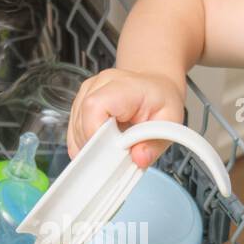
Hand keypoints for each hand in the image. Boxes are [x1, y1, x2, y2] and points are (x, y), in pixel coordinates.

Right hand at [66, 68, 185, 167]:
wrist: (155, 84)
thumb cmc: (161, 101)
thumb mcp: (170, 122)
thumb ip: (155, 143)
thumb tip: (138, 159)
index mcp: (124, 86)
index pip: (94, 107)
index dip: (95, 134)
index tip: (108, 154)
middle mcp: (99, 85)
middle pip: (81, 122)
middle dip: (96, 148)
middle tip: (115, 159)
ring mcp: (86, 93)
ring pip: (74, 129)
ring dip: (90, 147)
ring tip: (112, 149)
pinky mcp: (79, 103)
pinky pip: (73, 131)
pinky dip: (85, 144)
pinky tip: (102, 146)